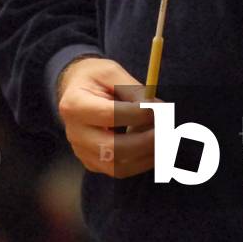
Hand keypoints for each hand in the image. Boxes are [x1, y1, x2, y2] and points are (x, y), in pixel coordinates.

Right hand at [57, 57, 161, 178]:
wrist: (74, 89)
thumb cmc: (96, 77)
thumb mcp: (111, 72)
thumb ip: (133, 89)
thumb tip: (157, 108)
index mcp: (75, 105)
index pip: (109, 115)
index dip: (138, 114)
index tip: (161, 108)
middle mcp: (74, 133)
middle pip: (111, 149)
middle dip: (145, 142)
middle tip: (168, 131)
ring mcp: (81, 152)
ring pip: (117, 166)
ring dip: (146, 156)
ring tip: (166, 141)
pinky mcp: (91, 162)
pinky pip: (119, 170)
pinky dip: (140, 161)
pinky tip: (154, 147)